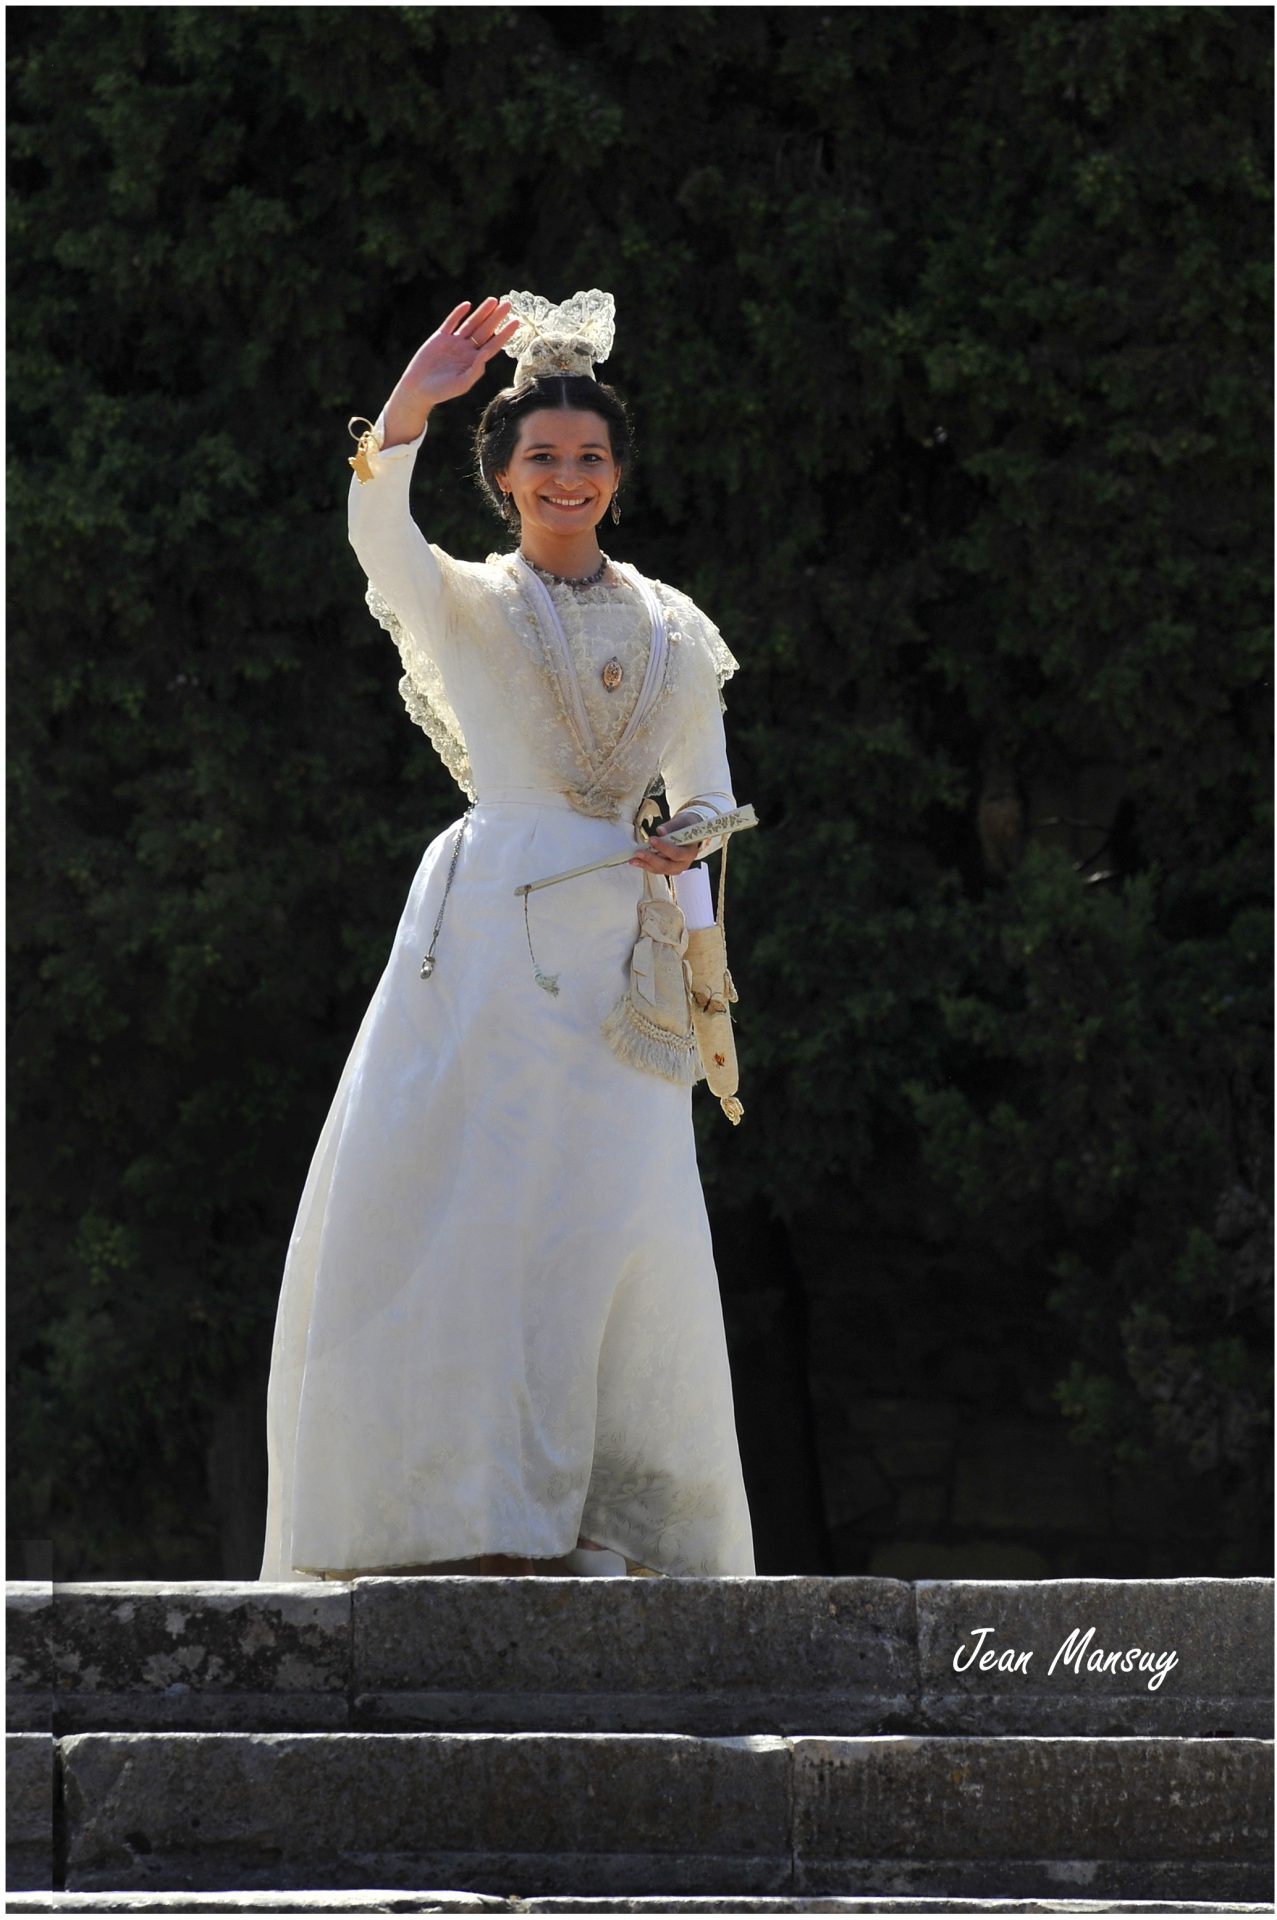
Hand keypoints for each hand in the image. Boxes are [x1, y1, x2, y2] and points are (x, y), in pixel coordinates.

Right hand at [393, 297, 520, 412]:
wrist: (418, 389)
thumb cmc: (441, 391)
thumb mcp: (461, 384)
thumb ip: (475, 370)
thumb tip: (486, 354)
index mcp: (474, 361)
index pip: (493, 344)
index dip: (505, 334)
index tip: (516, 322)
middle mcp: (466, 350)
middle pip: (485, 330)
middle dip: (496, 317)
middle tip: (508, 304)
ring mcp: (453, 342)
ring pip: (471, 324)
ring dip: (482, 312)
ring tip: (493, 300)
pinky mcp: (440, 337)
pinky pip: (451, 322)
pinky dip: (458, 314)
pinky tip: (468, 305)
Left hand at [629, 810, 706, 876]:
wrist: (688, 833)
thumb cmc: (686, 827)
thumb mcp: (681, 823)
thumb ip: (671, 827)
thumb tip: (660, 831)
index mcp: (691, 852)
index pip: (677, 854)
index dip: (664, 848)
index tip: (652, 839)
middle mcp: (684, 863)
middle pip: (667, 865)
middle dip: (651, 859)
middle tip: (639, 852)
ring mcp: (676, 868)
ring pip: (660, 869)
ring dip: (645, 863)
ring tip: (633, 858)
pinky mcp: (668, 869)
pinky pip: (656, 869)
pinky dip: (645, 865)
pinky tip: (635, 861)